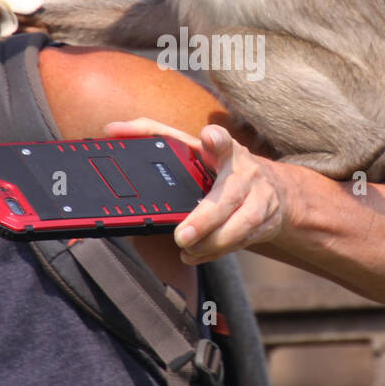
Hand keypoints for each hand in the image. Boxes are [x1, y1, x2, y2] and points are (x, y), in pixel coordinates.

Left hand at [101, 117, 292, 264]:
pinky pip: (242, 241)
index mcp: (224, 150)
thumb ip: (152, 135)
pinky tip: (196, 254)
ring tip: (187, 248)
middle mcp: (245, 172)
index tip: (208, 137)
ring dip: (213, 241)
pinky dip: (217, 251)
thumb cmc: (221, 167)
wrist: (274, 190)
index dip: (216, 140)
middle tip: (182, 235)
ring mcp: (260, 198)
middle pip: (229, 196)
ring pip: (241, 224)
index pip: (222, 140)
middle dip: (206, 218)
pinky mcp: (265, 222)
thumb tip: (111, 131)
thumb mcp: (194, 148)